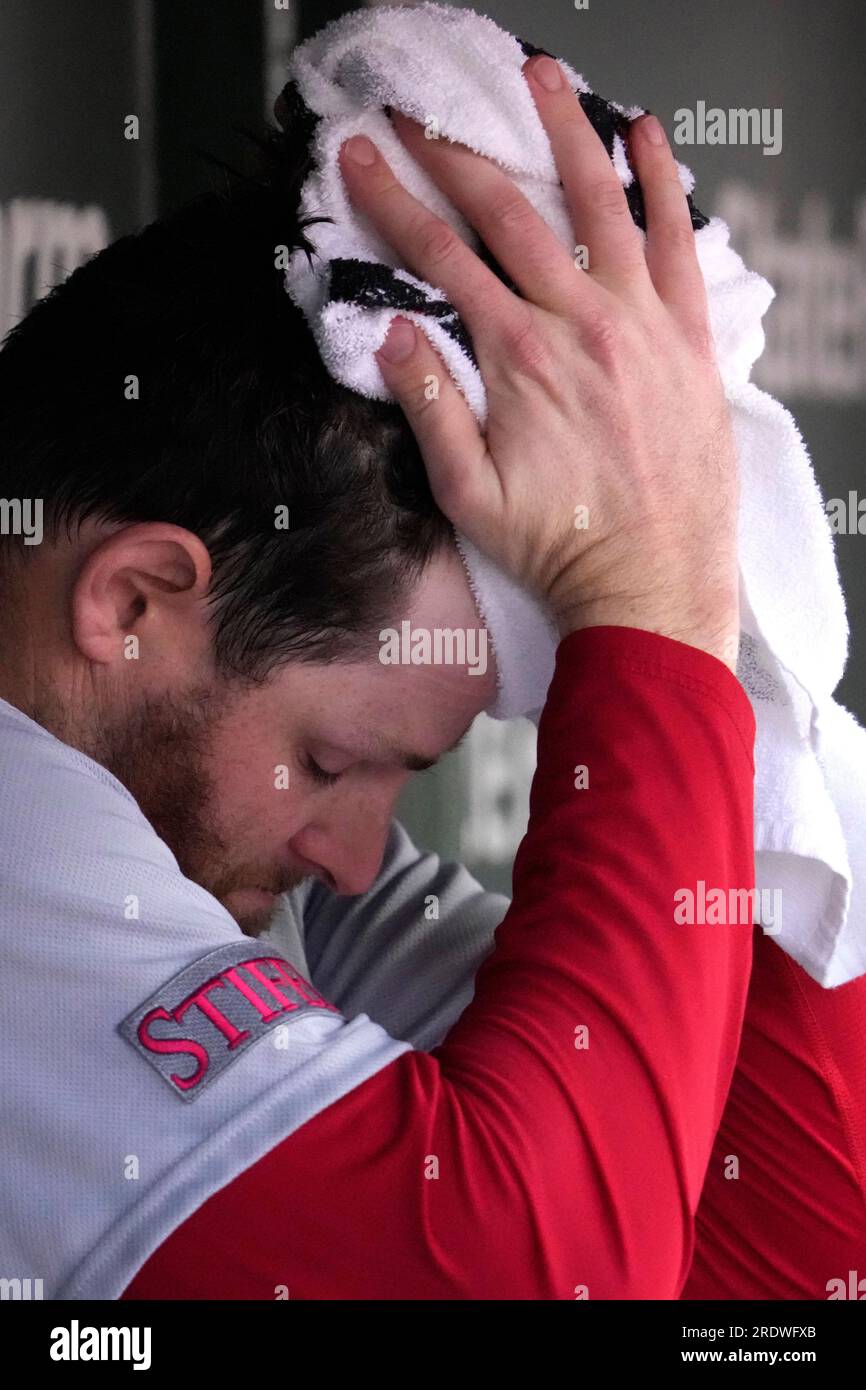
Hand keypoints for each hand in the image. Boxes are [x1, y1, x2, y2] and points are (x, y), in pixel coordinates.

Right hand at [338, 56, 739, 669]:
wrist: (652, 581)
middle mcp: (581, 324)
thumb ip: (428, 407)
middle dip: (454, 154)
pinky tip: (645, 135)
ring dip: (563, 131)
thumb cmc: (560, 546)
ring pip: (597, 203)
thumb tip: (392, 332)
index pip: (442, 257)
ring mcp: (640, 322)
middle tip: (418, 112)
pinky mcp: (687, 336)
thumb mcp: (468, 494)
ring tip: (536, 76)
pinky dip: (662, 182)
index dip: (393, 201)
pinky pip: (679, 240)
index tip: (361, 158)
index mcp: (519, 358)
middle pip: (508, 213)